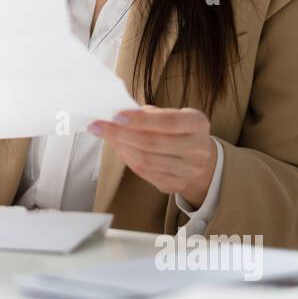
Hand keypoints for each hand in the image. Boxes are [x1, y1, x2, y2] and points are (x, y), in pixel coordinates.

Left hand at [86, 106, 216, 205]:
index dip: (140, 120)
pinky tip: (120, 149)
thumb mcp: (171, 114)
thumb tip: (116, 116)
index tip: (115, 116)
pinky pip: (146, 174)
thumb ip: (148, 114)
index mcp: (197, 123)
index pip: (168, 121)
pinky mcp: (177, 184)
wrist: (198, 156)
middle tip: (99, 126)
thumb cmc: (177, 130)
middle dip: (121, 133)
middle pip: (152, 143)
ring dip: (121, 147)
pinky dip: (128, 160)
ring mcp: (189, 170)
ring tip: (108, 137)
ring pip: (147, 160)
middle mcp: (197, 148)